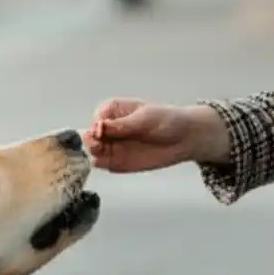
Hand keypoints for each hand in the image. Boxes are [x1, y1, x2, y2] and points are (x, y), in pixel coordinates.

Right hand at [83, 98, 226, 172]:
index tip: (101, 132)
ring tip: (105, 154)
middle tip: (100, 146)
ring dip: (95, 153)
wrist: (184, 139)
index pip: (96, 117)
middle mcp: (108, 127)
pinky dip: (102, 164)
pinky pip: (102, 163)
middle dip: (91, 141)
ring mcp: (111, 145)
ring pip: (93, 150)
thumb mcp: (145, 120)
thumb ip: (122, 126)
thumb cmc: (166, 121)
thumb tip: (99, 127)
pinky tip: (110, 163)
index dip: (96, 126)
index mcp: (113, 110)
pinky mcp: (116, 161)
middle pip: (89, 135)